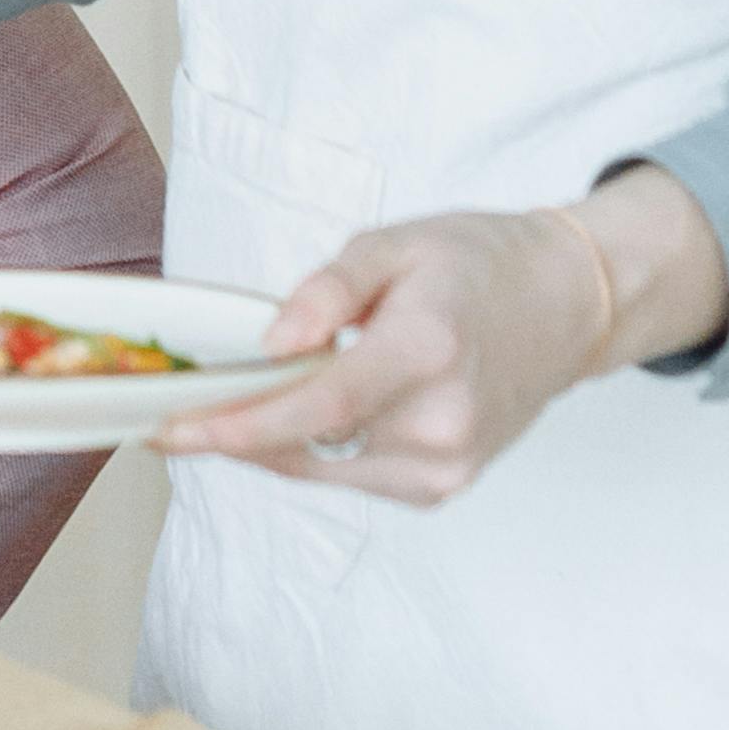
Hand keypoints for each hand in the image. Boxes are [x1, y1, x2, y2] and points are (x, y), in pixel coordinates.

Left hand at [157, 170, 727, 507]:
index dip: (236, 423)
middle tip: (164, 410)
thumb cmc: (476, 263)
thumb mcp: (395, 244)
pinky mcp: (443, 485)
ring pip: (323, 467)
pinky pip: (352, 474)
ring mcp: (447, 466)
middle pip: (308, 445)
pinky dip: (311, 448)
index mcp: (427, 354)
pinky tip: (288, 413)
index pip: (316, 407)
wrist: (564, 307)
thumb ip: (327, 290)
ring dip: (267, 440)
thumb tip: (269, 344)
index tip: (168, 427)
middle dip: (232, 429)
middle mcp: (440, 424)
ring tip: (217, 404)